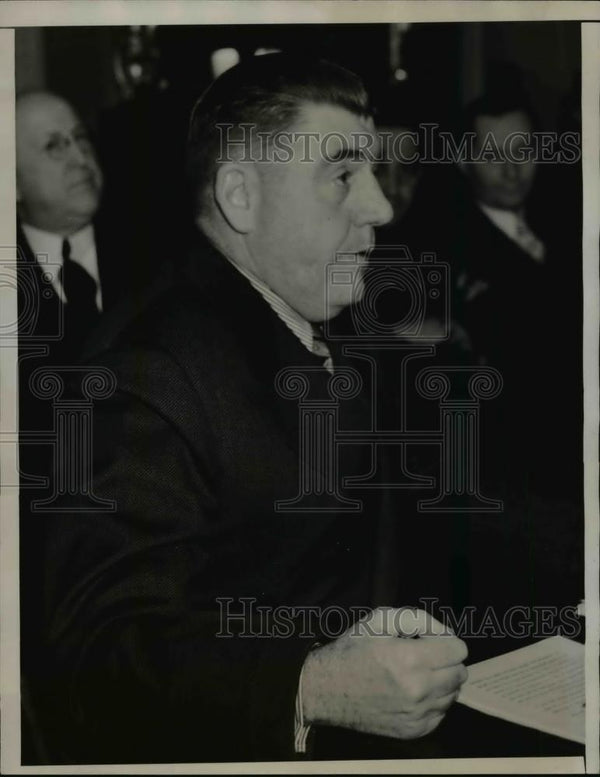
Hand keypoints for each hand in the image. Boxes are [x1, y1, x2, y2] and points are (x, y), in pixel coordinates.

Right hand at [301, 607, 467, 739]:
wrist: (326, 689)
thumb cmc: (352, 651)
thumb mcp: (379, 620)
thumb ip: (417, 618)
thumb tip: (444, 632)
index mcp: (410, 659)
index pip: (458, 650)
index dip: (445, 641)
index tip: (431, 641)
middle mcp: (418, 690)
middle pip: (460, 673)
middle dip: (446, 661)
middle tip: (424, 656)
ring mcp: (416, 714)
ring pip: (453, 695)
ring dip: (441, 682)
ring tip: (416, 675)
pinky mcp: (413, 731)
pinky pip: (440, 714)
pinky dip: (432, 702)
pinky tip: (411, 693)